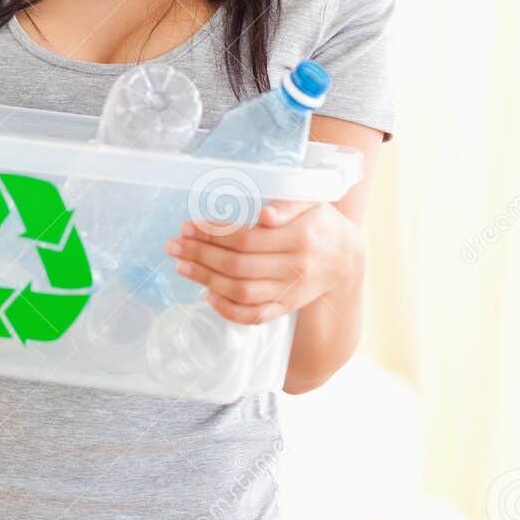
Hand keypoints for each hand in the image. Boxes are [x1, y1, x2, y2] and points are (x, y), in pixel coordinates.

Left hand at [161, 198, 364, 324]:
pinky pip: (254, 316)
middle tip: (173, 245)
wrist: (345, 259)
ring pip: (242, 292)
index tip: (188, 226)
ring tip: (182, 266)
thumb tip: (264, 214)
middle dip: (200, 255)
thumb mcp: (310, 203)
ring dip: (206, 280)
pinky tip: (207, 296)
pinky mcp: (286, 307)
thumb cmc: (318, 223)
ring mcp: (290, 291)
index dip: (213, 234)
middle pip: (238, 266)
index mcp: (300, 238)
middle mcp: (295, 268)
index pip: (246, 239)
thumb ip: (288, 204)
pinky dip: (228, 310)